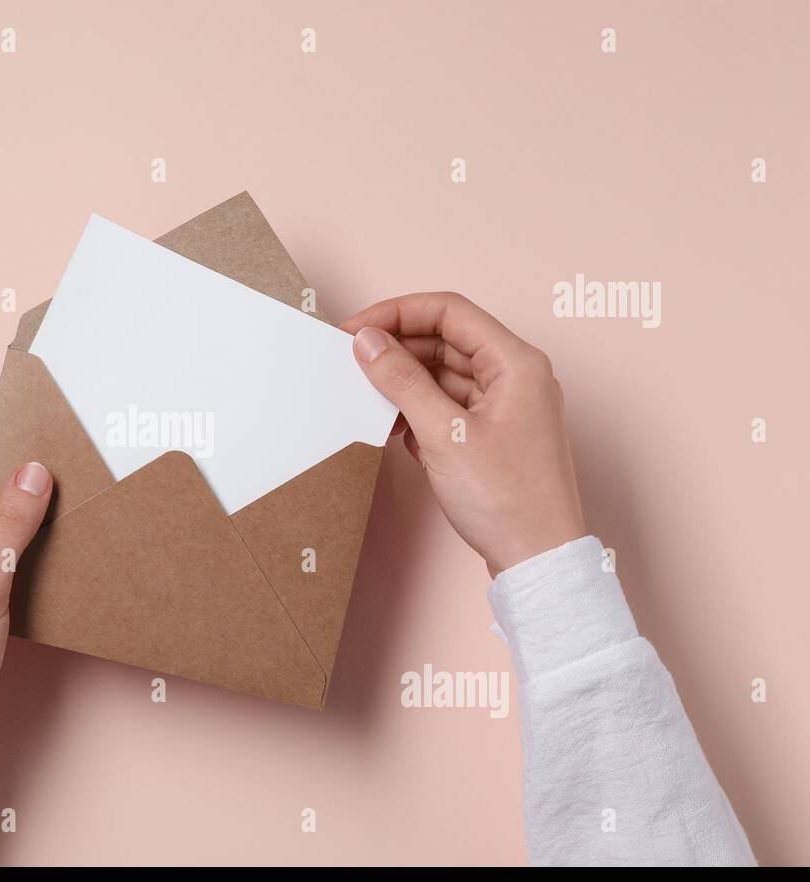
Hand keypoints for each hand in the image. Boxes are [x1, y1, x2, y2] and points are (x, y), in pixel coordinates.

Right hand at [343, 292, 584, 577]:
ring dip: (405, 383)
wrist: (537, 560)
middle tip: (352, 362)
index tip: (356, 329)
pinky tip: (395, 428)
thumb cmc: (508, 501)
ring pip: (444, 374)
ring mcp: (507, 406)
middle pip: (445, 341)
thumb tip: (367, 342)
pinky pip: (448, 405)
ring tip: (369, 399)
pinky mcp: (494, 435)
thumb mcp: (443, 434)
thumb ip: (402, 381)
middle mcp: (516, 377)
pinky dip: (419, 410)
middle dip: (397, 349)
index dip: (397, 313)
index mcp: (516, 363)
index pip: (449, 312)